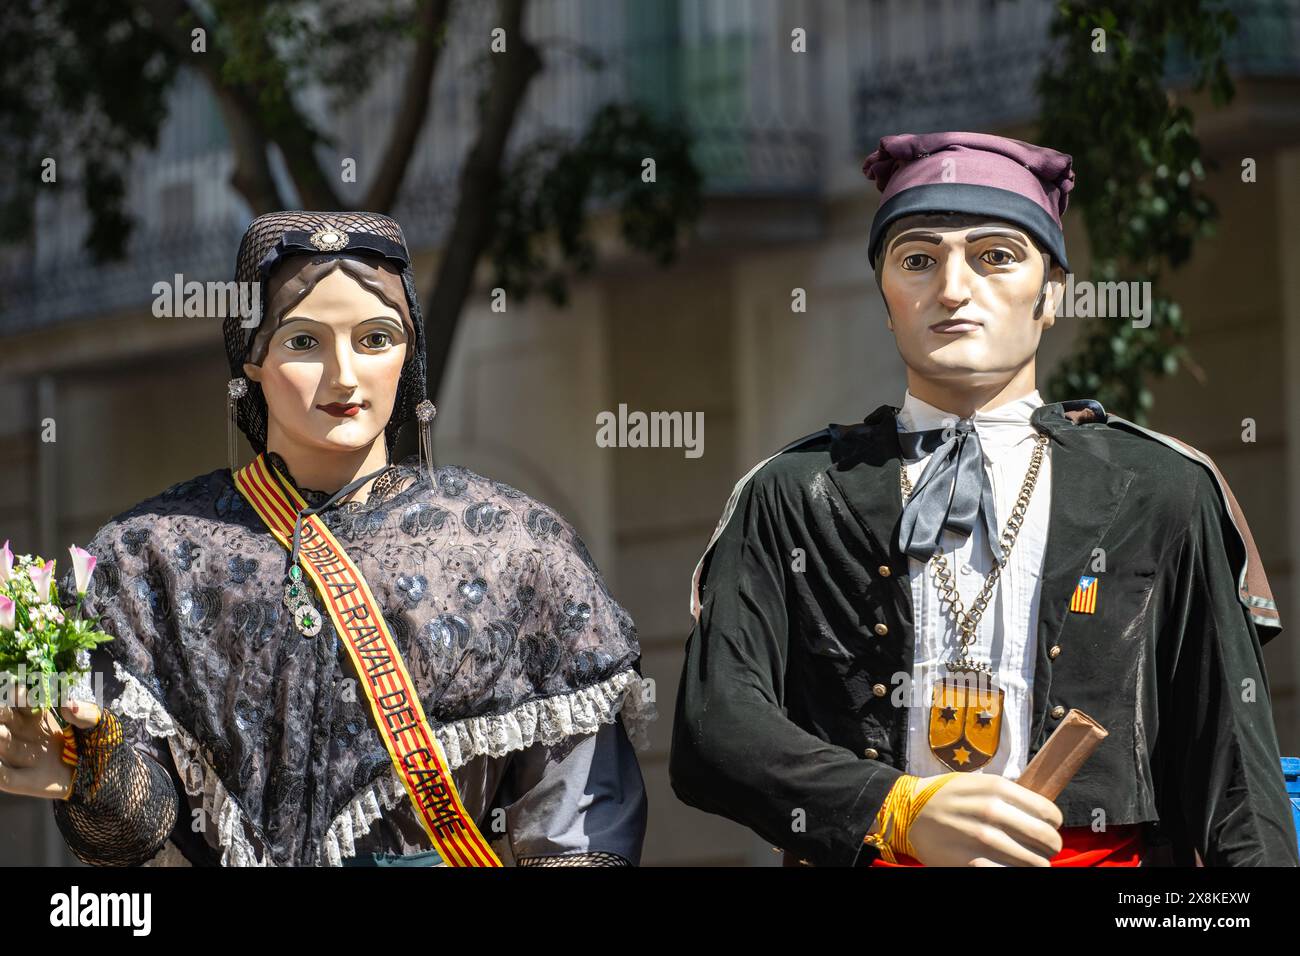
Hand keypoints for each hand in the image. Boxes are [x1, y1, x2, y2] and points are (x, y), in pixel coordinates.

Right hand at [0, 683, 101, 799]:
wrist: (105, 773)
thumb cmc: (99, 742)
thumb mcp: (99, 723)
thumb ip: (86, 714)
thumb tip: (69, 704)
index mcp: (39, 717)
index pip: (22, 701)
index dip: (20, 695)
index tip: (23, 692)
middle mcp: (25, 735)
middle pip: (5, 720)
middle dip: (0, 714)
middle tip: (1, 710)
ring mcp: (23, 758)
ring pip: (2, 745)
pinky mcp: (26, 782)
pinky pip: (7, 778)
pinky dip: (0, 773)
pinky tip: (0, 770)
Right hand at [907, 772, 1063, 865]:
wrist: (909, 813)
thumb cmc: (946, 796)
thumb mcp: (978, 782)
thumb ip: (1009, 794)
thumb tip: (1041, 812)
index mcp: (998, 789)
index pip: (1050, 814)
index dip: (1053, 824)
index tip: (1047, 827)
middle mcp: (994, 812)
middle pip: (1047, 840)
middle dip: (1049, 847)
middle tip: (1041, 848)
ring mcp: (984, 840)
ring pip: (1035, 863)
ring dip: (1035, 863)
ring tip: (1026, 860)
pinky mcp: (973, 862)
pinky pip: (1011, 873)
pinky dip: (1015, 871)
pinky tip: (1009, 866)